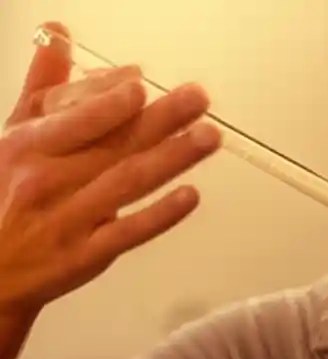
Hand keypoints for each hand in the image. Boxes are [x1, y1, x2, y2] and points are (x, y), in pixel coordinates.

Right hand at [0, 21, 219, 320]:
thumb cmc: (8, 192)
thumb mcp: (14, 133)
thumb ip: (43, 86)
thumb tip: (58, 36)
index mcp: (31, 147)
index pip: (75, 120)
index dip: (108, 102)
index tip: (140, 84)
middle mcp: (51, 180)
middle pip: (113, 145)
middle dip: (159, 120)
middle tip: (197, 99)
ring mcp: (72, 219)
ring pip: (127, 182)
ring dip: (171, 158)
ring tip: (208, 136)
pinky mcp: (90, 253)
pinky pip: (129, 232)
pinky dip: (160, 214)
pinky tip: (190, 195)